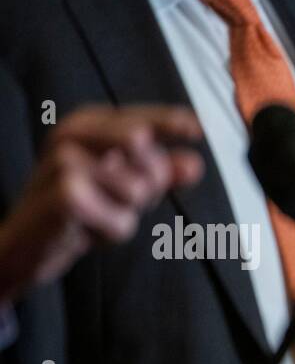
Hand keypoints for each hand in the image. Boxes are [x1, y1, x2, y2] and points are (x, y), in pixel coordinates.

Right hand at [0, 105, 203, 303]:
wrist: (26, 244)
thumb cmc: (79, 208)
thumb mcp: (122, 186)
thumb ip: (159, 172)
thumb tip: (194, 163)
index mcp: (87, 125)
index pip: (141, 119)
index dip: (172, 123)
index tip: (199, 128)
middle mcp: (73, 136)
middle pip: (148, 157)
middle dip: (148, 186)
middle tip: (116, 198)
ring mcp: (65, 162)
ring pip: (138, 192)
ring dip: (125, 214)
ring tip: (95, 214)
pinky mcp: (66, 194)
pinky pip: (122, 221)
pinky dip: (112, 233)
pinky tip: (85, 229)